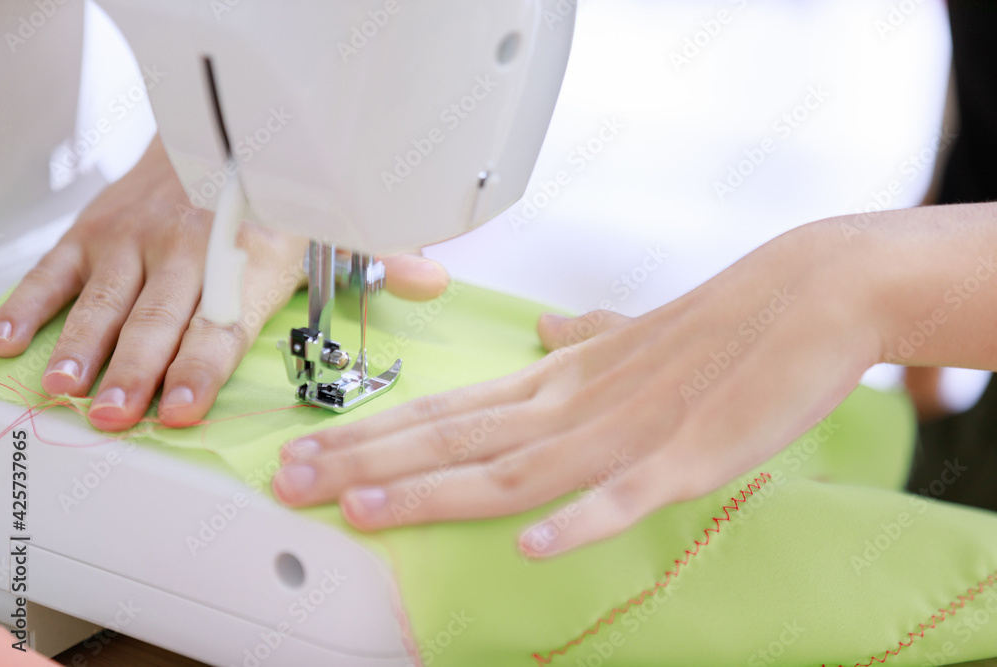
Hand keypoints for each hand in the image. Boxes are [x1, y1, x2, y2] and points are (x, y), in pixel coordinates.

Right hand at [0, 136, 449, 431]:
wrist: (216, 125)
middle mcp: (185, 248)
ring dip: (81, 349)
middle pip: (158, 319)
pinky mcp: (96, 230)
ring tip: (66, 391)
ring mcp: (134, 239)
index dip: (202, 369)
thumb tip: (432, 281)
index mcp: (246, 257)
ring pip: (102, 300)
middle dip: (137, 369)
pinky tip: (8, 343)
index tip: (183, 408)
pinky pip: (54, 270)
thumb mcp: (331, 224)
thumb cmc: (272, 191)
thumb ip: (378, 261)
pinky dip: (27, 305)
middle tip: (117, 413)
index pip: (223, 323)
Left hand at [273, 220, 882, 556]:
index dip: (373, 432)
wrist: (807, 293)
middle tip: (289, 479)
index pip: (448, 408)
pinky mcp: (690, 455)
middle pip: (456, 437)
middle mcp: (574, 402)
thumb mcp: (635, 333)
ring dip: (436, 490)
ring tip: (362, 509)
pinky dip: (578, 519)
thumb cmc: (720, 319)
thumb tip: (548, 332)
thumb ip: (586, 340)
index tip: (307, 447)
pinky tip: (528, 546)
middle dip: (368, 461)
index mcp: (560, 379)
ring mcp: (628, 430)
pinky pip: (626, 494)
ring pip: (515, 467)